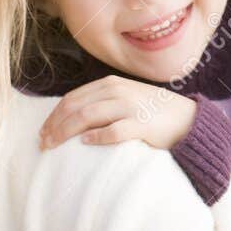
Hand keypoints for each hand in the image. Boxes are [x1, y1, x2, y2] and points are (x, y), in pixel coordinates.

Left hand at [39, 77, 197, 151]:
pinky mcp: (142, 124)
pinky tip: (85, 143)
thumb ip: (102, 103)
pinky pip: (115, 130)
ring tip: (55, 145)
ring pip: (88, 116)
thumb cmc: (152, 113)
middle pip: (76, 107)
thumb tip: (72, 118)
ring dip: (67, 131)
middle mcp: (117, 91)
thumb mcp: (125, 99)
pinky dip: (98, 137)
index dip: (54, 115)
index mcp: (110, 85)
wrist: (187, 119)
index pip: (73, 98)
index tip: (42, 132)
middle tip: (43, 143)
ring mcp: (130, 107)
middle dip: (55, 125)